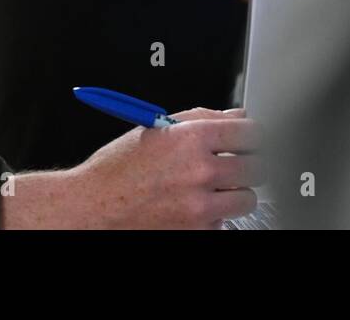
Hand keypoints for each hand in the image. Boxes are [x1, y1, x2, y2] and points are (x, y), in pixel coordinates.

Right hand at [1, 108, 261, 228]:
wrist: (93, 208)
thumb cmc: (118, 169)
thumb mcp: (156, 128)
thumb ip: (202, 118)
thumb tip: (237, 116)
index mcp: (191, 138)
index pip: (251, 132)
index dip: (254, 135)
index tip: (252, 139)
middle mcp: (200, 171)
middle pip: (256, 166)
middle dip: (248, 163)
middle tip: (234, 163)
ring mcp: (200, 206)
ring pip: (248, 198)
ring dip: (236, 193)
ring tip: (213, 189)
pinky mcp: (197, 233)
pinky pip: (225, 222)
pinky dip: (215, 216)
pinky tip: (194, 206)